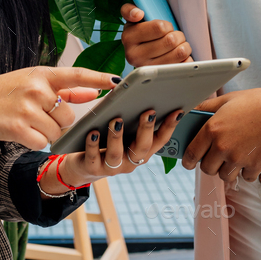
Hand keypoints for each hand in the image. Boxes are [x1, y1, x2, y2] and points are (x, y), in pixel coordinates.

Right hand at [0, 66, 119, 150]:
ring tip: (28, 122)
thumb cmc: (6, 92)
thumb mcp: (33, 82)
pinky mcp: (18, 128)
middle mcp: (36, 89)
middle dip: (59, 121)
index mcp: (42, 74)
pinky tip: (22, 131)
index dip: (99, 78)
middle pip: (68, 115)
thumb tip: (92, 93)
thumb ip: (65, 89)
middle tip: (39, 115)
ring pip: (56, 131)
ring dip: (47, 132)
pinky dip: (35, 141)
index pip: (77, 75)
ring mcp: (27, 108)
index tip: (118, 81)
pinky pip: (42, 142)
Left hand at [58, 108, 183, 186]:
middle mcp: (130, 161)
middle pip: (143, 147)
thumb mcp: (124, 130)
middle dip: (147, 129)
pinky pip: (93, 158)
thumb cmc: (106, 141)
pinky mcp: (93, 169)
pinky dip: (93, 145)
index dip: (170, 126)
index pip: (160, 139)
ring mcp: (112, 167)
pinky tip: (93, 133)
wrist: (83, 165)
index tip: (177, 111)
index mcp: (141, 150)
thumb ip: (131, 115)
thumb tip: (137, 90)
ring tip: (116, 120)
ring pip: (117, 154)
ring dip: (117, 137)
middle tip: (149, 112)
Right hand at [120, 3, 192, 67]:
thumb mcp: (132, 19)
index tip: (163, 28)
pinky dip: (186, 57)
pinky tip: (178, 56)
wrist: (141, 53)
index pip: (159, 27)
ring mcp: (149, 70)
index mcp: (128, 39)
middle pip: (171, 40)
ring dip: (183, 45)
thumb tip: (138, 14)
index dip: (166, 25)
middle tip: (172, 36)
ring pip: (180, 52)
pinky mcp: (162, 78)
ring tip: (177, 45)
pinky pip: (185, 64)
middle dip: (177, 35)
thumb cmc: (141, 33)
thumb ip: (129, 10)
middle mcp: (135, 57)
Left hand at [182, 87, 260, 180]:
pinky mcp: (254, 167)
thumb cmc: (257, 103)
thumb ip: (206, 107)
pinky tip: (248, 160)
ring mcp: (239, 159)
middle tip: (214, 157)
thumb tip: (190, 112)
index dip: (187, 161)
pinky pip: (244, 178)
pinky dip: (245, 172)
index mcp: (212, 129)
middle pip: (207, 169)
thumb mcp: (227, 99)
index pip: (192, 153)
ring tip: (232, 159)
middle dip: (209, 165)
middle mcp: (223, 146)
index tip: (188, 163)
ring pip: (224, 176)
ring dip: (226, 170)